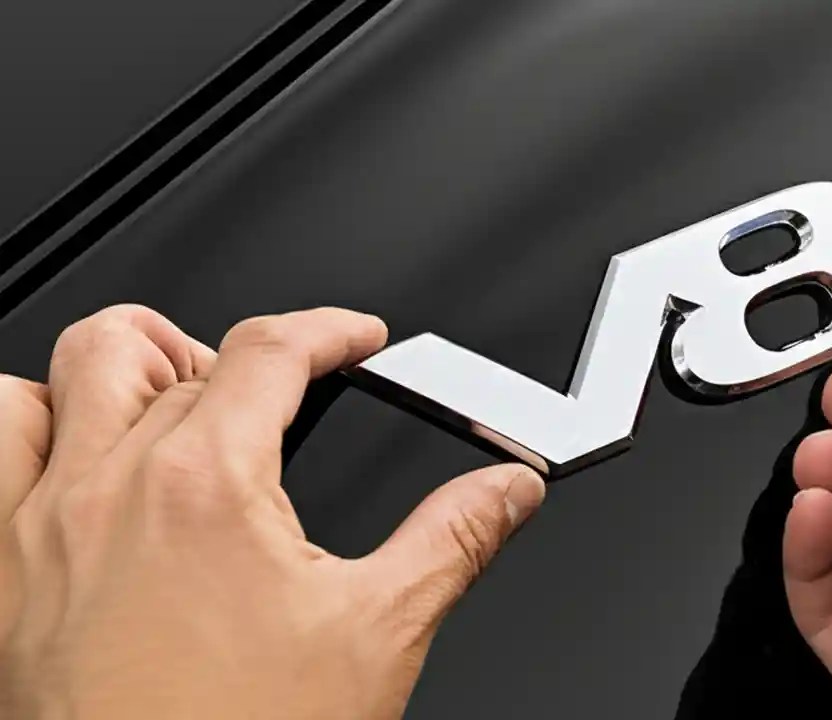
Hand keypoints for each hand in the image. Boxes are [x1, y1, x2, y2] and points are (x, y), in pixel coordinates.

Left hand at [0, 305, 545, 718]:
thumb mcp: (377, 635)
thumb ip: (454, 540)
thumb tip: (508, 488)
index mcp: (210, 485)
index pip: (271, 349)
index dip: (327, 328)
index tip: (352, 337)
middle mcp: (113, 487)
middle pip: (174, 350)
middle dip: (241, 353)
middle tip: (280, 394)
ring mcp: (43, 525)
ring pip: (71, 371)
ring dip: (128, 368)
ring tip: (174, 401)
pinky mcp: (2, 572)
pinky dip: (34, 421)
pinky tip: (80, 456)